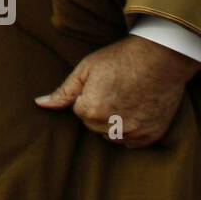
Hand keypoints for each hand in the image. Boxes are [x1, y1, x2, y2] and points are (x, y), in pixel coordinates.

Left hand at [35, 34, 200, 147]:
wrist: (160, 58)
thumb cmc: (120, 59)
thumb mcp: (85, 69)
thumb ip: (62, 92)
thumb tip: (40, 104)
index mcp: (90, 111)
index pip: (79, 110)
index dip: (90, 94)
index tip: (103, 82)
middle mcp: (110, 127)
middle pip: (94, 125)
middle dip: (100, 110)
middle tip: (116, 89)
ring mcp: (133, 134)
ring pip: (112, 134)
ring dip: (114, 122)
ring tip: (127, 98)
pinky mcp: (151, 137)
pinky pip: (132, 141)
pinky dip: (132, 129)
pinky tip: (137, 109)